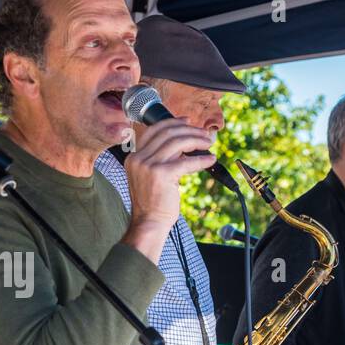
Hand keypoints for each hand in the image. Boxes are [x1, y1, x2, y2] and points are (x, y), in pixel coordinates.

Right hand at [121, 118, 214, 261]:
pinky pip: (187, 161)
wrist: (148, 222)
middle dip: (189, 131)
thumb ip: (160, 158)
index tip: (188, 121)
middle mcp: (138, 159)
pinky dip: (201, 159)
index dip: (172, 122)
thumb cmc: (152, 202)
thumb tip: (183, 144)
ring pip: (178, 142)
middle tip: (204, 135)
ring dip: (197, 140)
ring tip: (208, 144)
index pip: (154, 130)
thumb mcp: (149, 175)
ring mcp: (148, 166)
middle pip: (168, 133)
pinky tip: (210, 160)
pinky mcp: (161, 175)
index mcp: (134, 157)